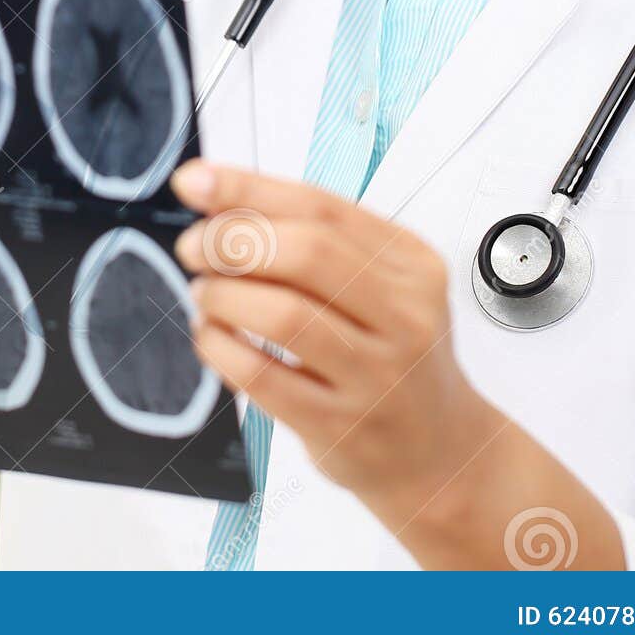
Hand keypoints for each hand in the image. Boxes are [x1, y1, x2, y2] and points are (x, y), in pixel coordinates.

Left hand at [171, 158, 624, 568]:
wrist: (440, 452)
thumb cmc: (392, 354)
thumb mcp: (377, 286)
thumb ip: (312, 239)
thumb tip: (218, 197)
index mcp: (411, 263)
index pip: (321, 207)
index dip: (249, 189)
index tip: (194, 181)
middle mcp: (405, 315)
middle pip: (308, 254)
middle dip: (233, 241)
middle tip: (195, 247)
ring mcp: (378, 375)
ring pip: (285, 315)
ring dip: (224, 295)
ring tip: (204, 293)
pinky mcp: (343, 426)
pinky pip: (265, 379)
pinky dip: (221, 348)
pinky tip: (211, 336)